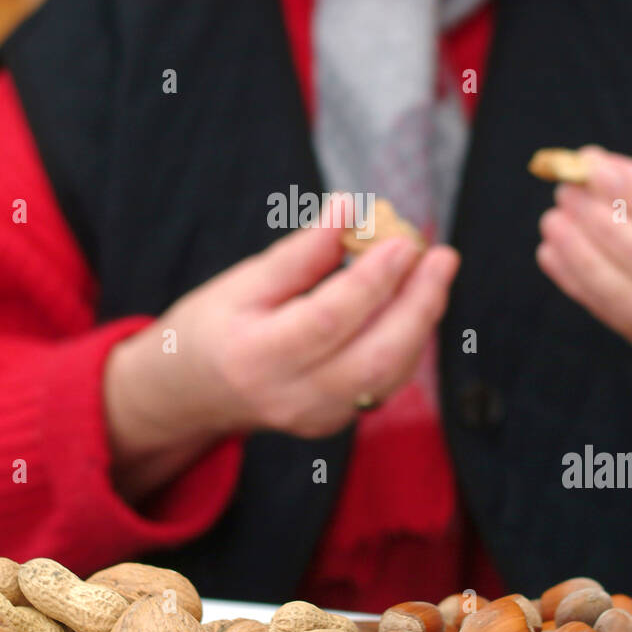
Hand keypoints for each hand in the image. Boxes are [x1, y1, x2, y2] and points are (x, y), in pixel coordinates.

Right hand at [104, 198, 460, 493]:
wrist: (190, 393)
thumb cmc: (212, 326)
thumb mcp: (242, 282)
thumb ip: (300, 254)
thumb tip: (350, 208)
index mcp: (255, 356)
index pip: (327, 320)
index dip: (372, 279)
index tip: (403, 240)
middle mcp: (290, 396)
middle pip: (374, 359)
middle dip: (418, 305)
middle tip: (441, 257)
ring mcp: (316, 418)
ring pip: (389, 375)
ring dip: (421, 320)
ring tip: (434, 271)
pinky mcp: (335, 422)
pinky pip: (385, 382)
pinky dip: (407, 340)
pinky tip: (414, 302)